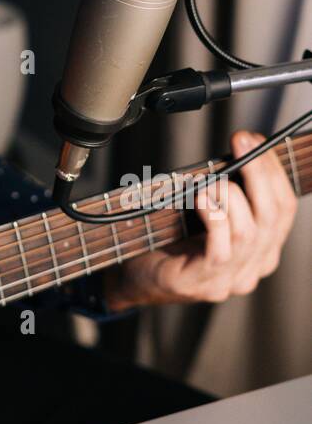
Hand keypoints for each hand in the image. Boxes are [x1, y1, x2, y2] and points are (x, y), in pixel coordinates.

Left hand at [102, 130, 298, 311]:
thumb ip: (230, 192)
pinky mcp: (204, 282)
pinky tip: (200, 199)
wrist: (139, 277)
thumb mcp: (210, 212)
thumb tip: (241, 150)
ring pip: (248, 232)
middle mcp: (253, 266)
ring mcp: (231, 279)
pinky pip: (220, 249)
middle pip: (272, 216)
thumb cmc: (173, 241)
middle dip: (259, 172)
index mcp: (262, 248)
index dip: (273, 171)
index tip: (256, 141)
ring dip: (230, 196)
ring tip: (211, 180)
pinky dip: (213, 217)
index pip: (284, 208)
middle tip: (241, 142)